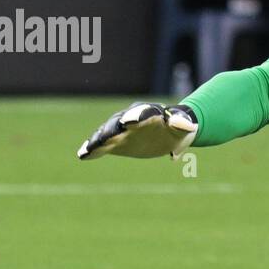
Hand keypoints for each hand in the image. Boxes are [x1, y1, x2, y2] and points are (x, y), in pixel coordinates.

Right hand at [77, 103, 197, 159]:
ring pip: (107, 133)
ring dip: (98, 140)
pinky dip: (94, 148)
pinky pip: (104, 145)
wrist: (173, 130)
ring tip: (88, 149)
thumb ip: (182, 124)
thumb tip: (185, 124)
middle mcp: (132, 118)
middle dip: (110, 130)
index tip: (128, 122)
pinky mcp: (117, 141)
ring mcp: (122, 130)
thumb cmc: (181, 126)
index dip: (135, 117)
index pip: (142, 113)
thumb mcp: (185, 126)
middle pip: (118, 123)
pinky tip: (83, 155)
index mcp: (150, 113)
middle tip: (102, 139)